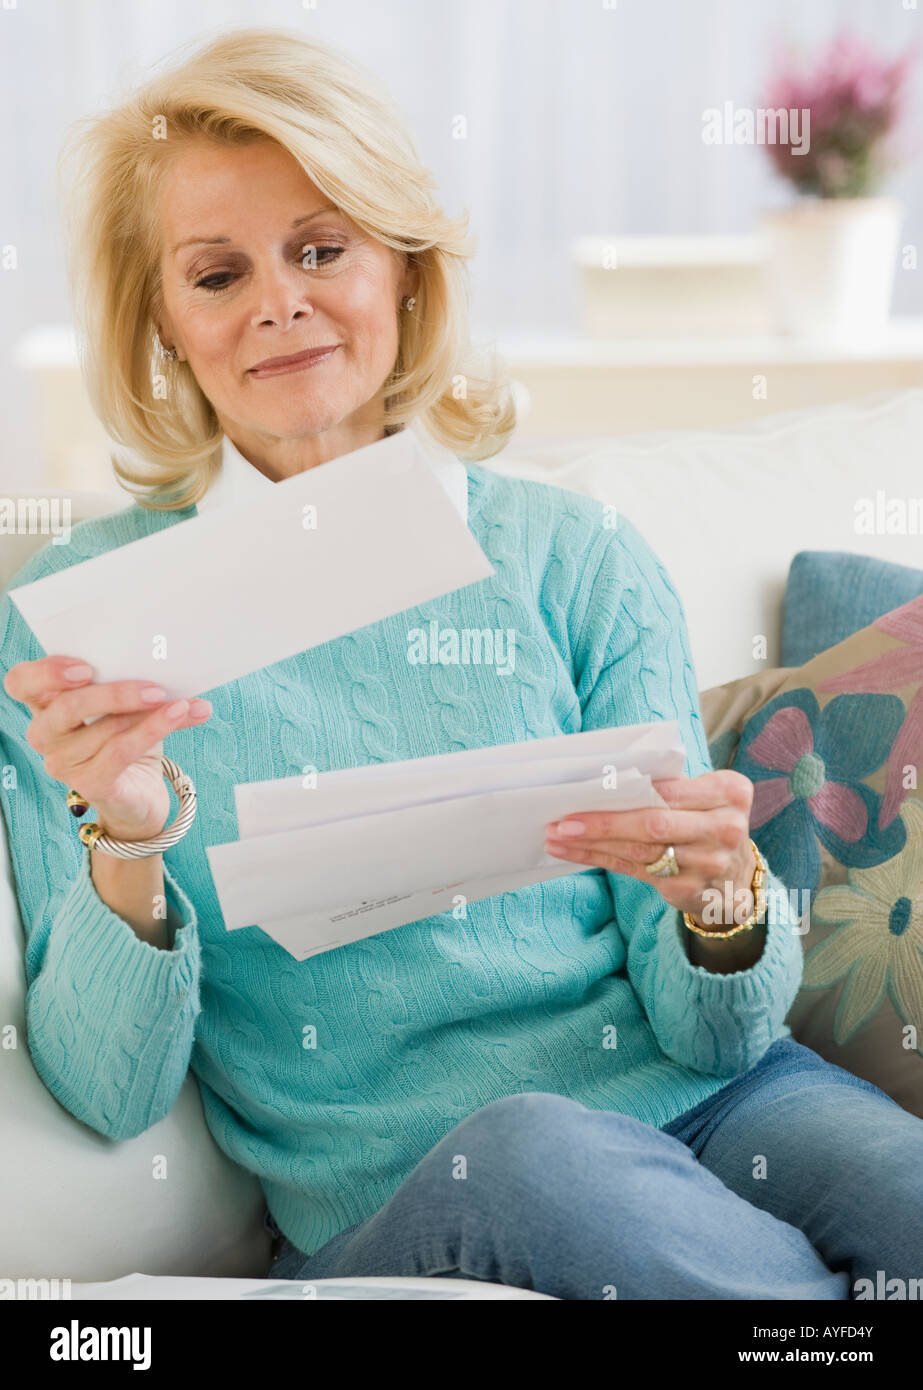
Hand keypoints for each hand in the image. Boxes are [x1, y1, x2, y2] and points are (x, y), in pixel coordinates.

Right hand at [3, 655, 211, 842]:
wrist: (140, 794)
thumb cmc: (126, 738)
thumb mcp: (128, 705)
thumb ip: (137, 684)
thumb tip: (178, 668)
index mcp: (45, 705)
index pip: (20, 683)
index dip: (46, 672)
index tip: (86, 667)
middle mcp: (45, 735)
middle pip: (65, 707)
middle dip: (113, 694)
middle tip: (155, 688)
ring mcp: (63, 764)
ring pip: (103, 730)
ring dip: (148, 714)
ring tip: (180, 704)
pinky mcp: (89, 785)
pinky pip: (120, 752)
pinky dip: (153, 731)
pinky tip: (178, 717)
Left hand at [544, 770, 757, 927]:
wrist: (735, 878)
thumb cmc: (707, 822)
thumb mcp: (704, 797)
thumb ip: (669, 786)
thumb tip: (605, 780)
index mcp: (730, 793)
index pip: (670, 790)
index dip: (628, 791)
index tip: (588, 788)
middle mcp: (724, 829)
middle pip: (653, 824)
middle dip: (604, 822)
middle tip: (563, 821)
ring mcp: (707, 863)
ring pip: (639, 851)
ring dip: (593, 843)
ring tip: (558, 836)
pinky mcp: (685, 888)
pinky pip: (633, 870)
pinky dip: (599, 859)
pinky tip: (572, 853)